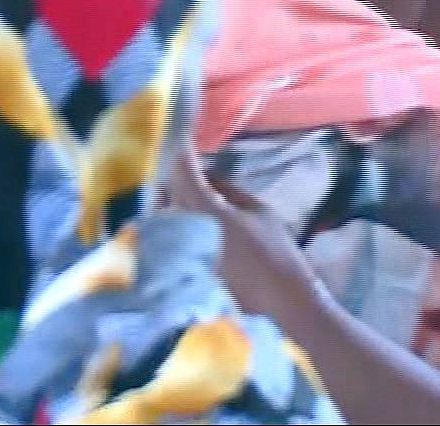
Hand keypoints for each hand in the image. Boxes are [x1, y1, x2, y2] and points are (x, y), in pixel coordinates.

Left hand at [164, 149, 326, 323]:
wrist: (279, 305)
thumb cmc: (277, 255)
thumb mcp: (260, 212)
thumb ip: (228, 191)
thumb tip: (207, 176)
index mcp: (205, 210)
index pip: (181, 171)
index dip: (181, 149)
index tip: (184, 134)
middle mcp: (182, 229)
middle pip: (164, 191)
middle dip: (173, 175)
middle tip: (187, 164)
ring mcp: (176, 252)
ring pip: (160, 214)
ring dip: (170, 199)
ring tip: (187, 192)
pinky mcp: (177, 270)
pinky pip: (164, 237)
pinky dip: (171, 222)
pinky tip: (186, 221)